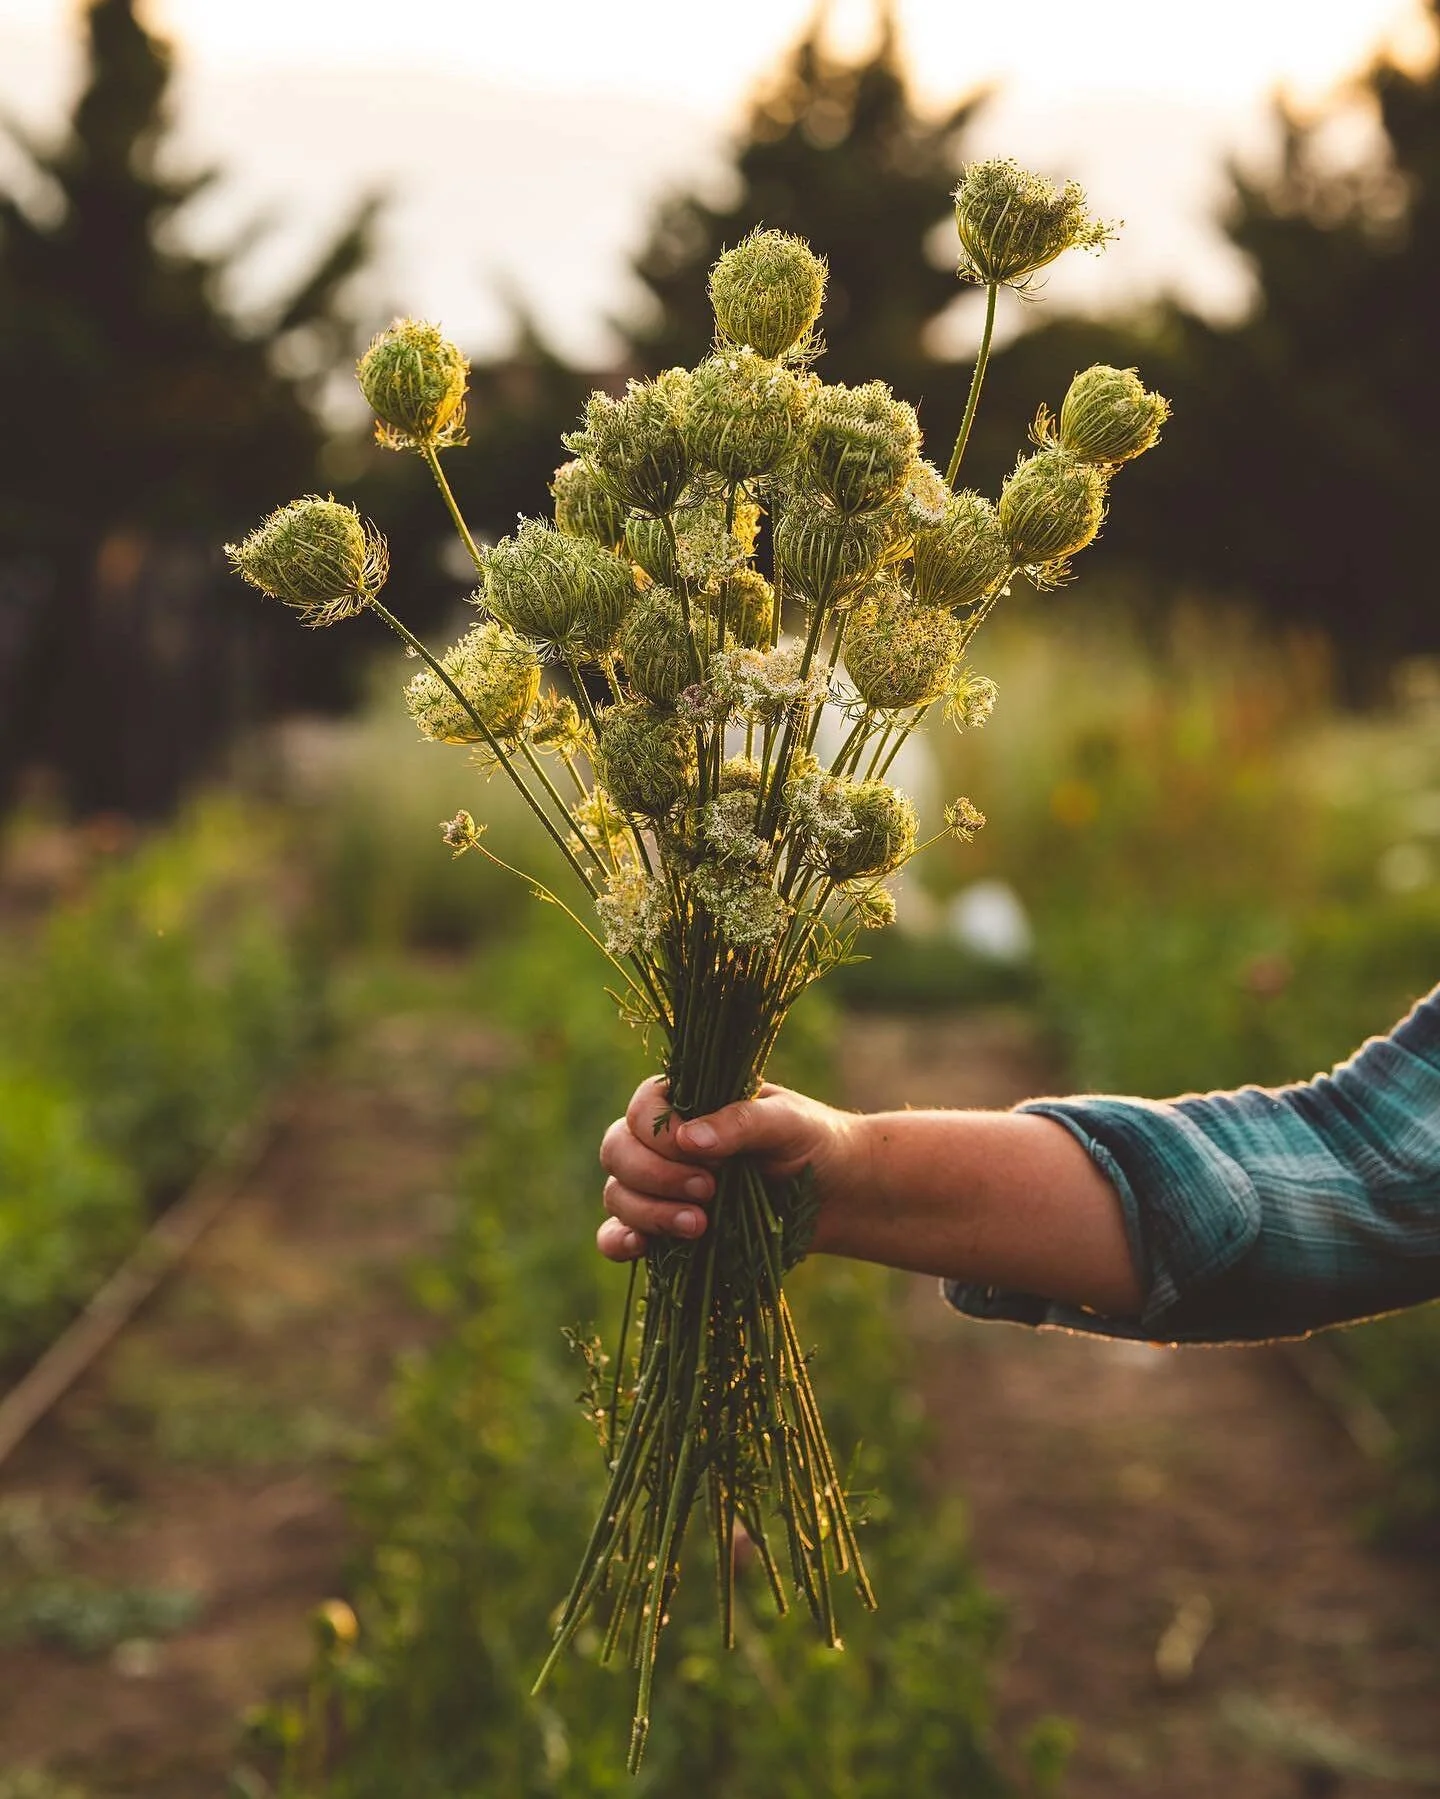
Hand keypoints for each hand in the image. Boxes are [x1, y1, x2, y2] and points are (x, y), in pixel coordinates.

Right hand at [597, 1076, 860, 1261]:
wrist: (841, 1196)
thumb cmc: (816, 1142)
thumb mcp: (788, 1122)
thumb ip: (740, 1122)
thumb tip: (687, 1139)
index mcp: (688, 1101)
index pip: (642, 1111)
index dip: (660, 1138)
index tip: (709, 1161)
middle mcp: (665, 1142)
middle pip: (618, 1151)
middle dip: (654, 1177)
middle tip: (709, 1192)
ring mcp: (661, 1186)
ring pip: (617, 1193)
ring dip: (648, 1212)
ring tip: (702, 1226)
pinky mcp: (666, 1228)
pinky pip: (618, 1234)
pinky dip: (616, 1240)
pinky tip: (636, 1248)